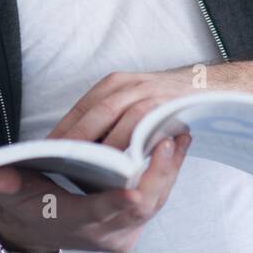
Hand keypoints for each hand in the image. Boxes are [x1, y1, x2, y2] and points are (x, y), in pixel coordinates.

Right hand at [0, 132, 190, 251]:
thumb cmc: (28, 206)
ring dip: (169, 169)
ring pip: (156, 201)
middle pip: (140, 209)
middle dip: (157, 177)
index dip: (115, 204)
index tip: (133, 189)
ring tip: (179, 135)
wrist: (40, 227)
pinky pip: (161, 194)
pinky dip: (170, 169)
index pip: (98, 214)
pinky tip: (179, 142)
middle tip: (167, 142)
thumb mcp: (14, 194)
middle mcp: (105, 232)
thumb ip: (10, 184)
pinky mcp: (137, 217)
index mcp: (75, 223)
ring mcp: (125, 227)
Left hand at [47, 68, 198, 150]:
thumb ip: (110, 121)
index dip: (64, 130)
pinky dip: (134, 142)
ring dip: (104, 145)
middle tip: (60, 163)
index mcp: (115, 83)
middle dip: (77, 139)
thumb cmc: (164, 102)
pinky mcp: (169, 103)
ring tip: (87, 168)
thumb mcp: (133, 102)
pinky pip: (147, 123)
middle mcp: (130, 84)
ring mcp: (150, 92)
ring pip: (120, 117)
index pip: (82, 109)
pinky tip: (124, 163)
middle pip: (96, 112)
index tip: (45, 153)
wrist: (208, 86)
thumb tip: (77, 151)